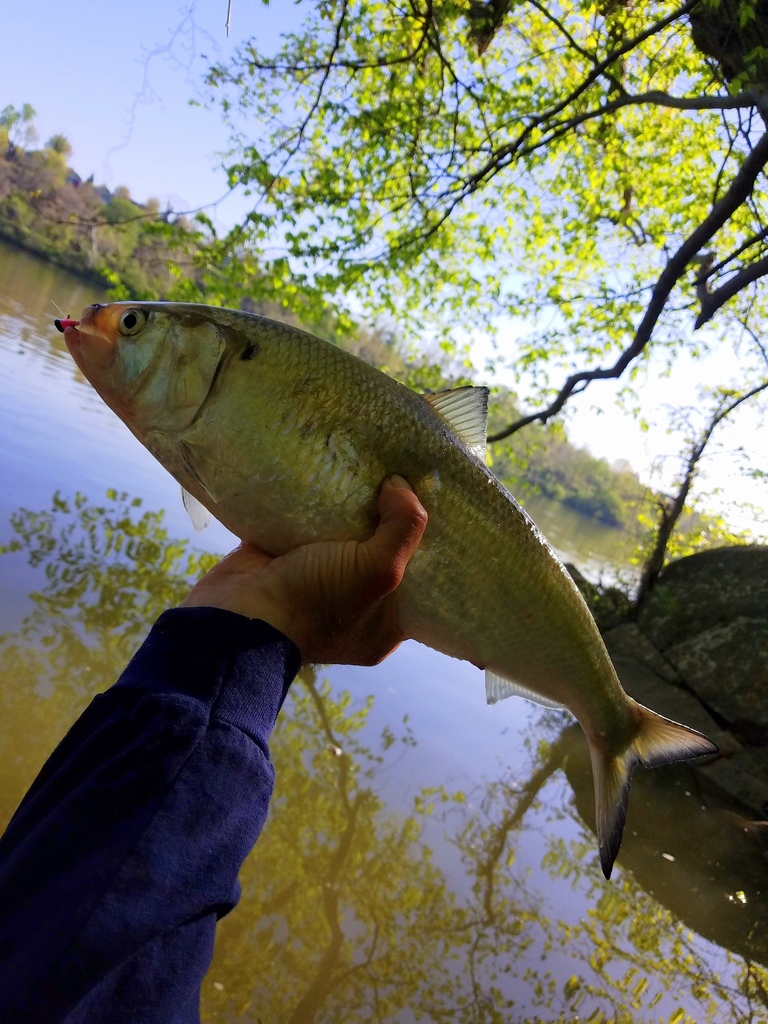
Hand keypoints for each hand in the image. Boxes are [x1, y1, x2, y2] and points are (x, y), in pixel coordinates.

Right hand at [180, 475, 427, 664]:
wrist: (237, 614)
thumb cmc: (316, 602)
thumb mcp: (377, 571)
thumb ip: (403, 527)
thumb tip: (401, 485)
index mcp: (385, 623)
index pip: (421, 583)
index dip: (434, 547)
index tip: (446, 510)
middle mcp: (357, 602)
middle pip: (385, 551)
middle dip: (394, 517)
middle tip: (413, 476)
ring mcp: (320, 577)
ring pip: (347, 533)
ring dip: (357, 503)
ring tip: (379, 464)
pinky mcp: (288, 554)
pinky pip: (310, 520)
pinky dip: (320, 498)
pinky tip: (336, 468)